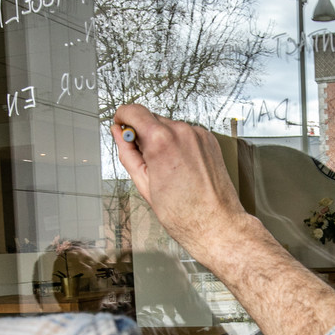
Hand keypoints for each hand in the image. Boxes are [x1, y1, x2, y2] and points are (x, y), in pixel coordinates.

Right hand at [111, 105, 246, 264]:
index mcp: (162, 141)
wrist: (216, 223)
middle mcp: (182, 132)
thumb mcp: (143, 184)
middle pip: (151, 119)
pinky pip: (185, 134)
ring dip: (161, 140)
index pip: (133, 111)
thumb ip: (127, 153)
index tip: (120, 125)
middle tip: (144, 160)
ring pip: (169, 126)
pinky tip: (180, 166)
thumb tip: (119, 135)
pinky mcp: (209, 140)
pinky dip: (178, 144)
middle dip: (142, 134)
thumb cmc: (184, 214)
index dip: (122, 117)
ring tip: (166, 169)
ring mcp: (199, 135)